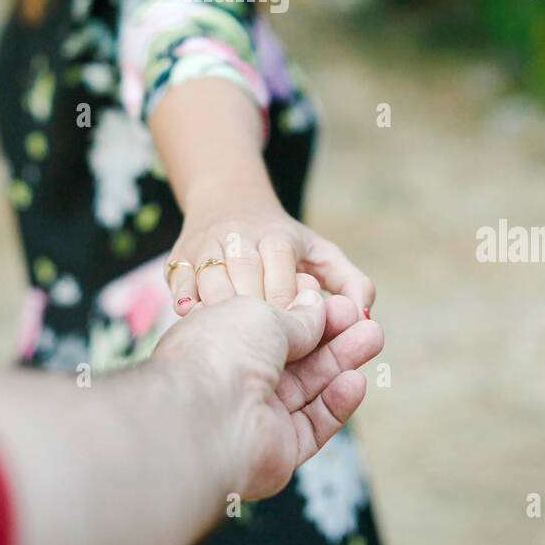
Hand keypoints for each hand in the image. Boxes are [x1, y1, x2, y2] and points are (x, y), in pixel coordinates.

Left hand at [153, 275, 384, 500]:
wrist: (203, 418)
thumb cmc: (222, 351)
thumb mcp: (262, 313)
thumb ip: (296, 316)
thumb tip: (316, 305)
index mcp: (222, 341)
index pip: (271, 326)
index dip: (307, 313)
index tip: (339, 300)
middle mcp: (238, 378)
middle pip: (296, 357)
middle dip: (333, 336)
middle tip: (366, 321)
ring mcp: (258, 416)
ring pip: (310, 387)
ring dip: (342, 362)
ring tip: (373, 337)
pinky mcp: (279, 450)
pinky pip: (314, 423)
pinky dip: (336, 403)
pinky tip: (356, 381)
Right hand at [165, 196, 374, 316]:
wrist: (228, 202)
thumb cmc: (285, 243)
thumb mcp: (322, 254)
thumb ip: (352, 283)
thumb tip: (366, 317)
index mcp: (277, 235)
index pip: (280, 261)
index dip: (284, 294)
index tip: (289, 327)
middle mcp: (238, 236)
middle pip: (243, 270)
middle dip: (252, 306)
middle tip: (261, 342)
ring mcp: (205, 246)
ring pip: (209, 277)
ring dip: (219, 308)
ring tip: (231, 337)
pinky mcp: (179, 258)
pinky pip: (179, 281)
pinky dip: (185, 300)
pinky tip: (193, 319)